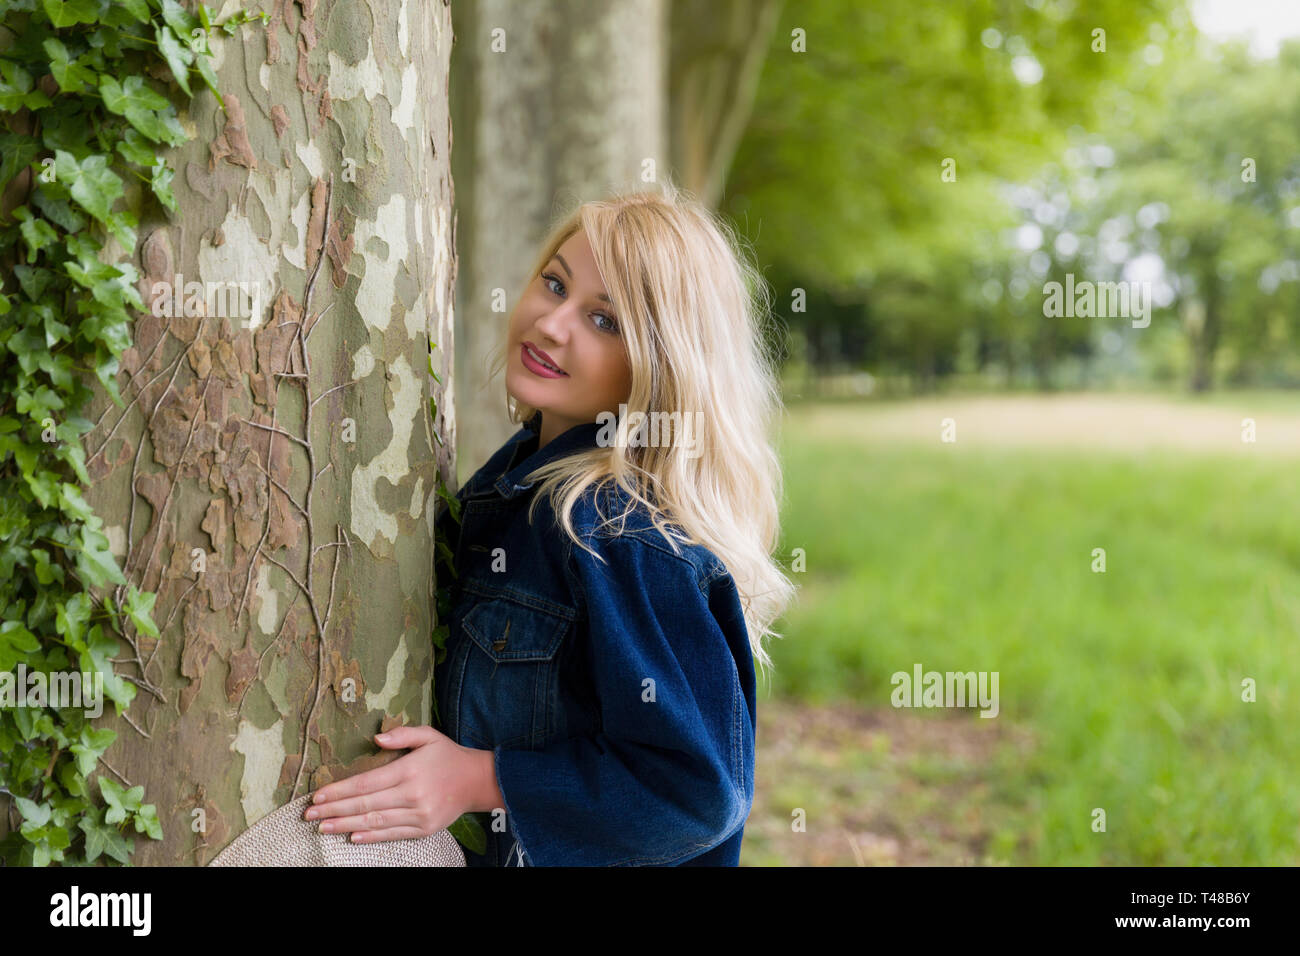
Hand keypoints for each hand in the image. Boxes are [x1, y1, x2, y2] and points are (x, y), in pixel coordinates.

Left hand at [303, 725, 496, 842]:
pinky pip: (393, 834)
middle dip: (334, 809)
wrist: (478, 781)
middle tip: (309, 814)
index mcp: (409, 770)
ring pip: (375, 821)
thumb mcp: (428, 735)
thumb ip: (402, 734)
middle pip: (365, 804)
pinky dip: (371, 837)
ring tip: (323, 827)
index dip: (340, 790)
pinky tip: (352, 837)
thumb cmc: (448, 756)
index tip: (318, 795)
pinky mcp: (424, 828)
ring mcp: (419, 814)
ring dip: (346, 825)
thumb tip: (376, 738)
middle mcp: (412, 794)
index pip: (366, 782)